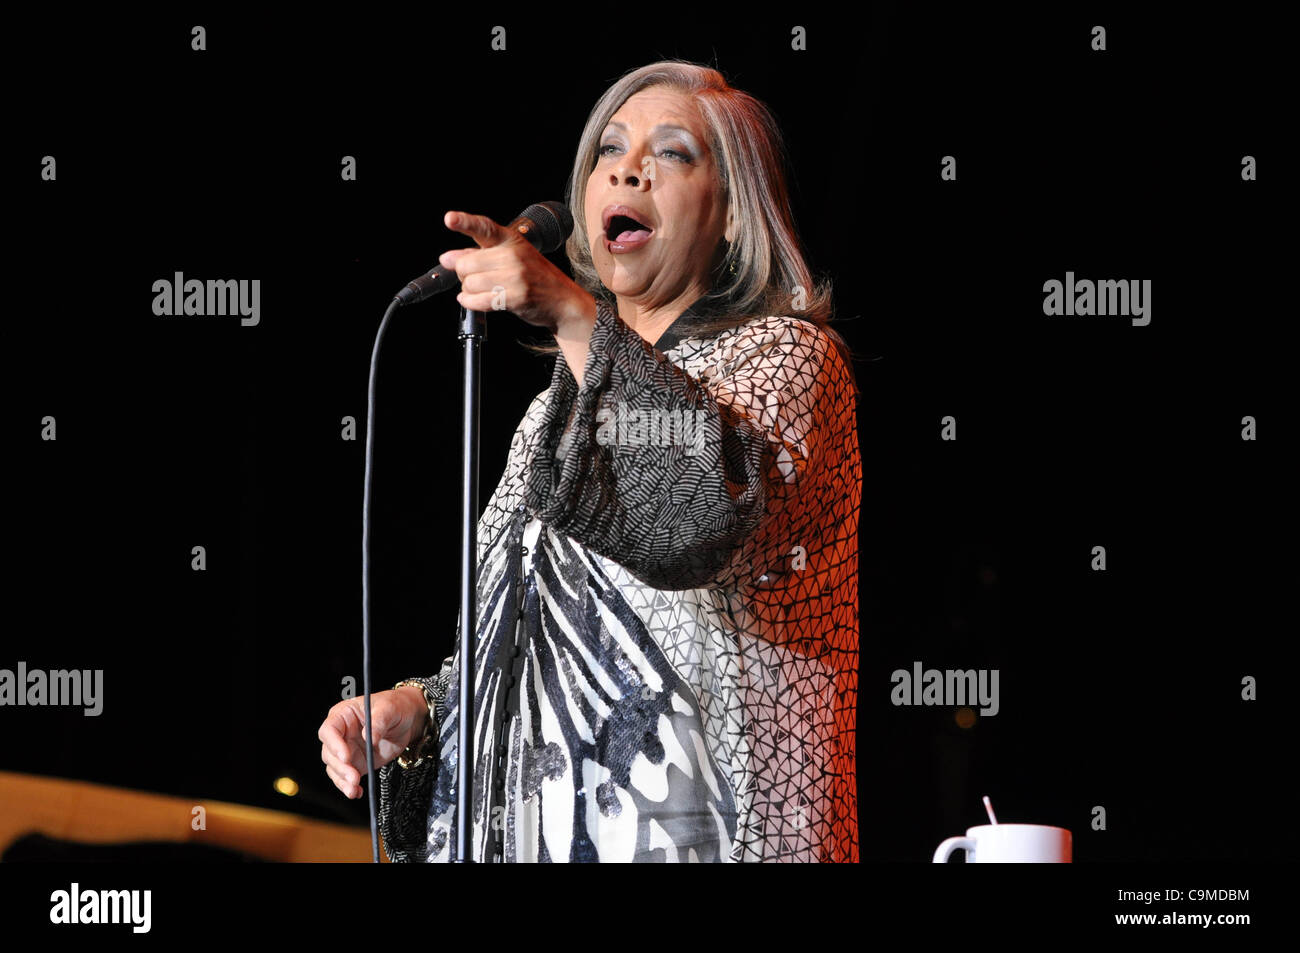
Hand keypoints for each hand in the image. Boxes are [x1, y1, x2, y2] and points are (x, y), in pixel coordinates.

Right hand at [317, 687, 427, 798]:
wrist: (408, 721)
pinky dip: (349, 786)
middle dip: (340, 767)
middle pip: (329, 752)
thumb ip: (379, 721)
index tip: (346, 756)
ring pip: (335, 768)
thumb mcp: (389, 708)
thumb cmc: (395, 707)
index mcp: (343, 715)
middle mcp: (341, 734)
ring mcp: (347, 750)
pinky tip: (357, 792)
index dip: (334, 744)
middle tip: (353, 777)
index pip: (329, 730)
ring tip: (354, 789)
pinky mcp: (356, 763)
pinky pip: (346, 777)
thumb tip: (371, 737)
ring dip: (342, 780)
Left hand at [439, 210, 595, 331]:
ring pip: (469, 283)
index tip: (449, 219)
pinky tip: (474, 300)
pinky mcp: (514, 297)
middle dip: (463, 274)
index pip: (484, 228)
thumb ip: (478, 254)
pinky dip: (470, 302)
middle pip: (465, 263)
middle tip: (474, 277)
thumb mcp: (510, 257)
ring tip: (482, 290)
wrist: (562, 300)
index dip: (465, 222)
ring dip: (469, 290)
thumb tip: (447, 258)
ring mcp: (514, 276)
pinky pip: (477, 300)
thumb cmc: (535, 277)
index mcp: (510, 239)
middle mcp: (512, 255)